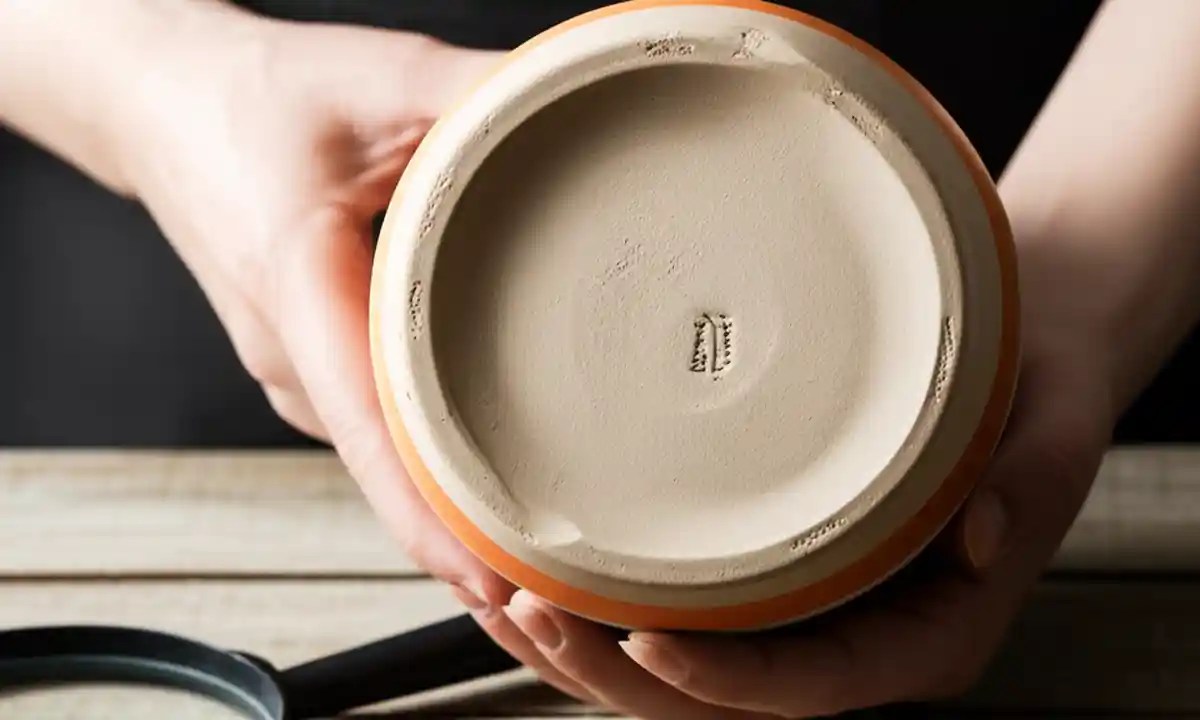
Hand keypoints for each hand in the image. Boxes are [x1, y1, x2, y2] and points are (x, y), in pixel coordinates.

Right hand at [115, 7, 607, 698]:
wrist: (161, 102)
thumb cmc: (247, 100)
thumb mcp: (378, 79)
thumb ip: (481, 95)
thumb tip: (584, 111)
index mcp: (301, 290)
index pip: (378, 435)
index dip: (440, 520)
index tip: (500, 576)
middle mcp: (292, 358)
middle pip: (391, 469)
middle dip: (473, 528)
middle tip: (565, 570)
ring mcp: (295, 373)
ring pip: (384, 458)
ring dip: (453, 496)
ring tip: (542, 534)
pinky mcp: (307, 368)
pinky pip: (376, 431)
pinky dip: (432, 456)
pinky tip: (489, 465)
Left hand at [494, 242, 1116, 717]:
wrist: (1022, 337)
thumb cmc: (1038, 382)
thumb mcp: (1057, 424)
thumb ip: (1030, 483)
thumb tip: (985, 537)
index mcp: (926, 633)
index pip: (813, 684)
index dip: (725, 679)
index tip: (643, 641)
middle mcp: (854, 633)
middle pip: (720, 692)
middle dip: (614, 669)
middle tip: (525, 607)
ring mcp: (805, 606)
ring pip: (681, 660)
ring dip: (585, 642)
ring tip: (496, 589)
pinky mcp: (769, 564)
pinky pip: (679, 601)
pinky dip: (602, 593)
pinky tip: (530, 560)